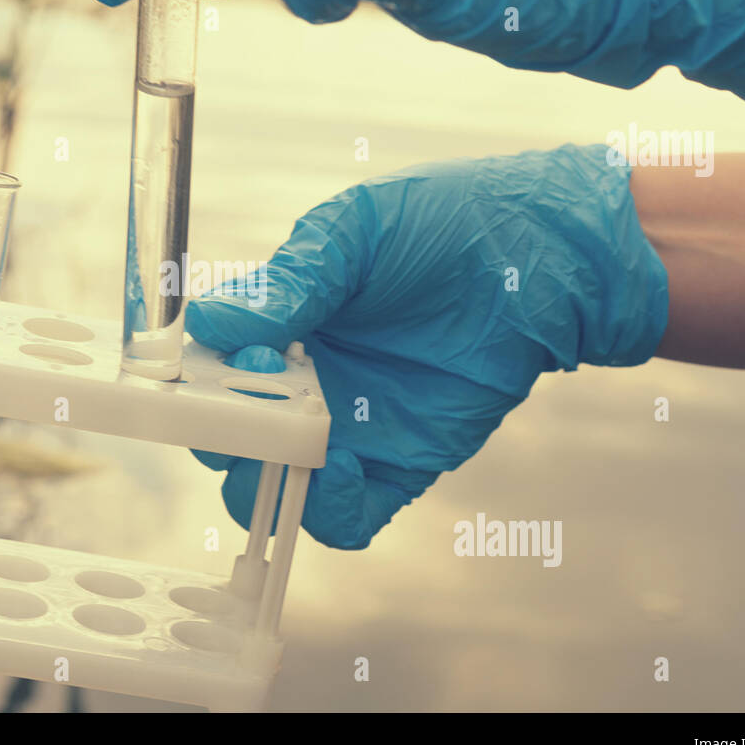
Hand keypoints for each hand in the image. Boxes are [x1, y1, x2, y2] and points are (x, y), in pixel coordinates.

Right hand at [187, 144, 668, 548]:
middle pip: (227, 437)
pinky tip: (343, 470)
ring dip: (265, 481)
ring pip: (271, 486)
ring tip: (300, 448)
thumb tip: (211, 323)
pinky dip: (327, 512)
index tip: (236, 357)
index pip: (208, 370)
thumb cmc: (442, 225)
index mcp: (276, 325)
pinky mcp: (397, 467)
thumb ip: (290, 281)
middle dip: (224, 435)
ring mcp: (344, 430)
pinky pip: (344, 519)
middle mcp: (298, 382)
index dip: (202, 378)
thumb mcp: (355, 234)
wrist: (542, 259)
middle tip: (262, 405)